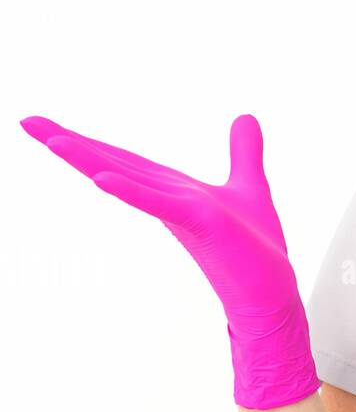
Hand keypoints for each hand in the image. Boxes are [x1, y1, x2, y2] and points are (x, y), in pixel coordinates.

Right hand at [20, 113, 320, 409]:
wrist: (272, 294)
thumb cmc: (256, 248)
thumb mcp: (249, 185)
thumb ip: (243, 153)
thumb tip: (245, 117)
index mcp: (172, 188)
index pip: (122, 159)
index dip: (87, 141)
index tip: (44, 124)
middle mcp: (168, 198)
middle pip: (113, 165)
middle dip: (71, 143)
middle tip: (26, 121)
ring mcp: (181, 211)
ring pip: (127, 181)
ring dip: (91, 161)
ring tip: (53, 140)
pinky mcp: (201, 224)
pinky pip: (160, 205)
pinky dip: (132, 192)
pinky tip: (102, 179)